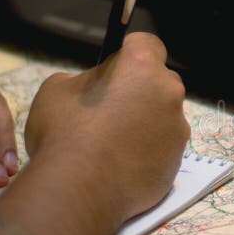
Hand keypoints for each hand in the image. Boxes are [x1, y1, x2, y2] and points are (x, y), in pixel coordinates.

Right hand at [24, 32, 189, 221]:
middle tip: (110, 110)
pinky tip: (121, 165)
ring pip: (163, 118)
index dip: (131, 52)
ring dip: (145, 124)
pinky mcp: (177, 161)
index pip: (148, 44)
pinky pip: (162, 149)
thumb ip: (84, 80)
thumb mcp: (56, 90)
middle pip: (159, 83)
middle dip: (139, 91)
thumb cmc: (64, 133)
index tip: (119, 66)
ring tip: (113, 144)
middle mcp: (168, 94)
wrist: (77, 190)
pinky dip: (147, 153)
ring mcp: (177, 129)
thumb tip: (95, 87)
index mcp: (141, 67)